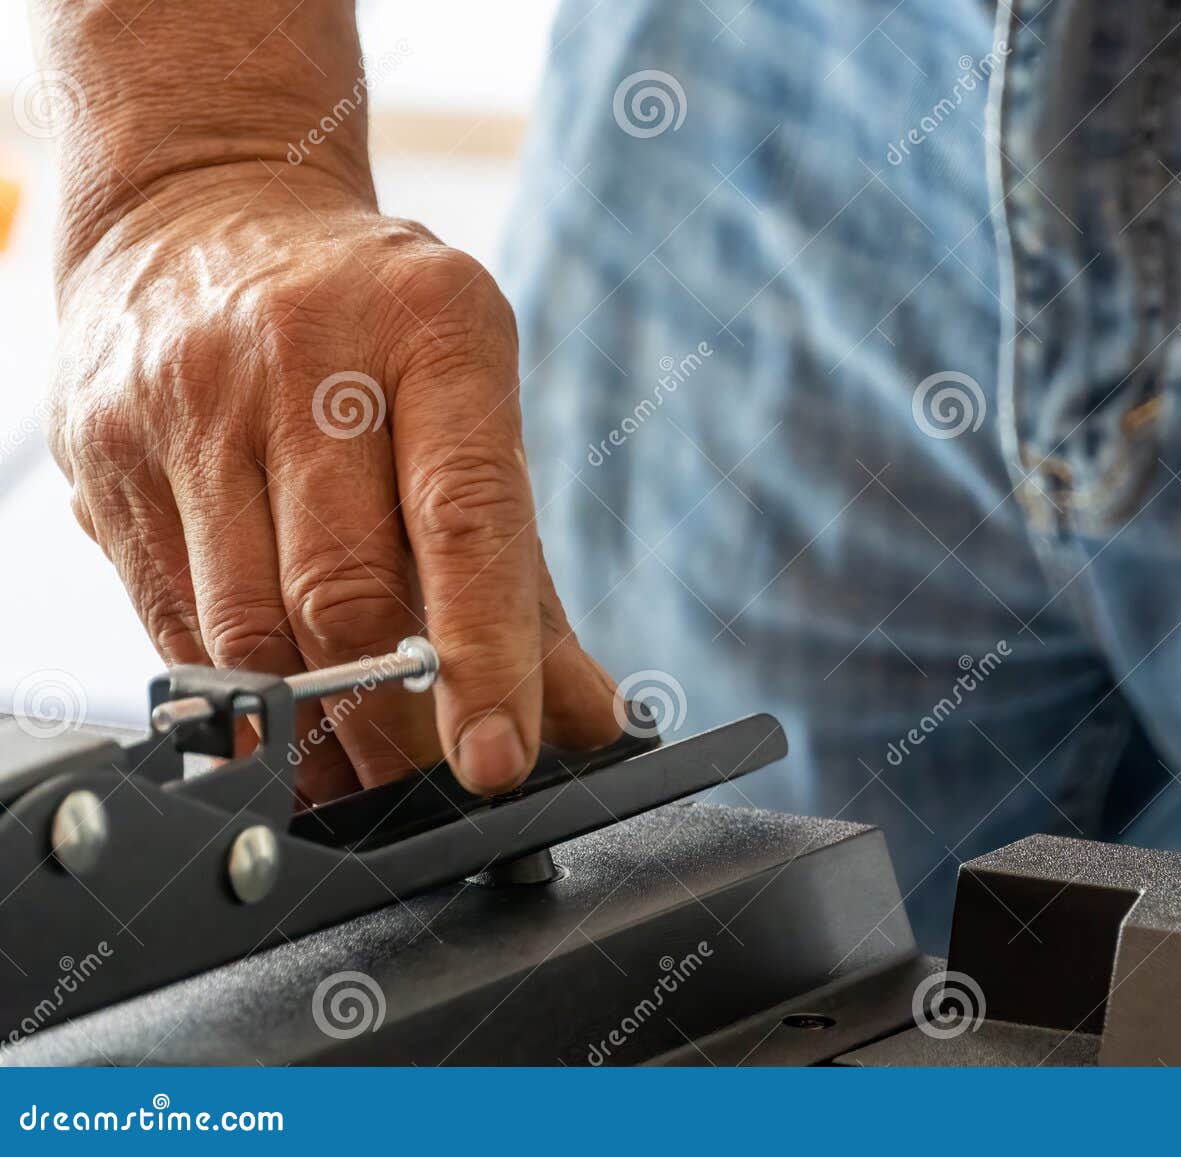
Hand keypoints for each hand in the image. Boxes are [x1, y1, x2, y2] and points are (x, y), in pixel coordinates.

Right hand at [49, 163, 618, 800]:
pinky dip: (239, 696)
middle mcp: (303, 354)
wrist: (203, 215)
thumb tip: (586, 718)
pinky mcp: (106, 455)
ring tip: (358, 771)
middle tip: (431, 782)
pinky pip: (173, 619)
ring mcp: (189, 402)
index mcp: (431, 326)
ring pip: (247, 624)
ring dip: (310, 727)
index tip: (501, 760)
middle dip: (391, 718)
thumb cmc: (374, 328)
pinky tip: (281, 726)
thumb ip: (525, 573)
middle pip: (344, 587)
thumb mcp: (474, 405)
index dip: (485, 656)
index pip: (466, 519)